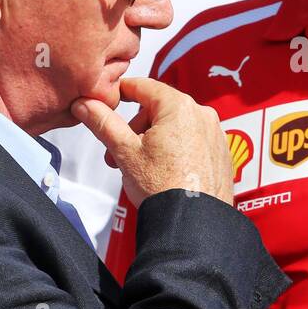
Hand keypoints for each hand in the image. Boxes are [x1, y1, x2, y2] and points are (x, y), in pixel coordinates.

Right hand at [73, 77, 232, 206]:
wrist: (193, 222)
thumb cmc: (164, 188)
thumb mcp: (124, 151)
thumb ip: (103, 123)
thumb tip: (86, 105)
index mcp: (180, 107)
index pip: (144, 86)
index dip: (122, 91)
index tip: (109, 99)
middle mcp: (202, 115)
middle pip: (159, 109)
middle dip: (135, 128)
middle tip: (118, 151)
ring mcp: (215, 135)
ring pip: (175, 127)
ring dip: (153, 140)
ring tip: (139, 167)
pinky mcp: (220, 154)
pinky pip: (192, 142)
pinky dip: (174, 150)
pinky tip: (163, 172)